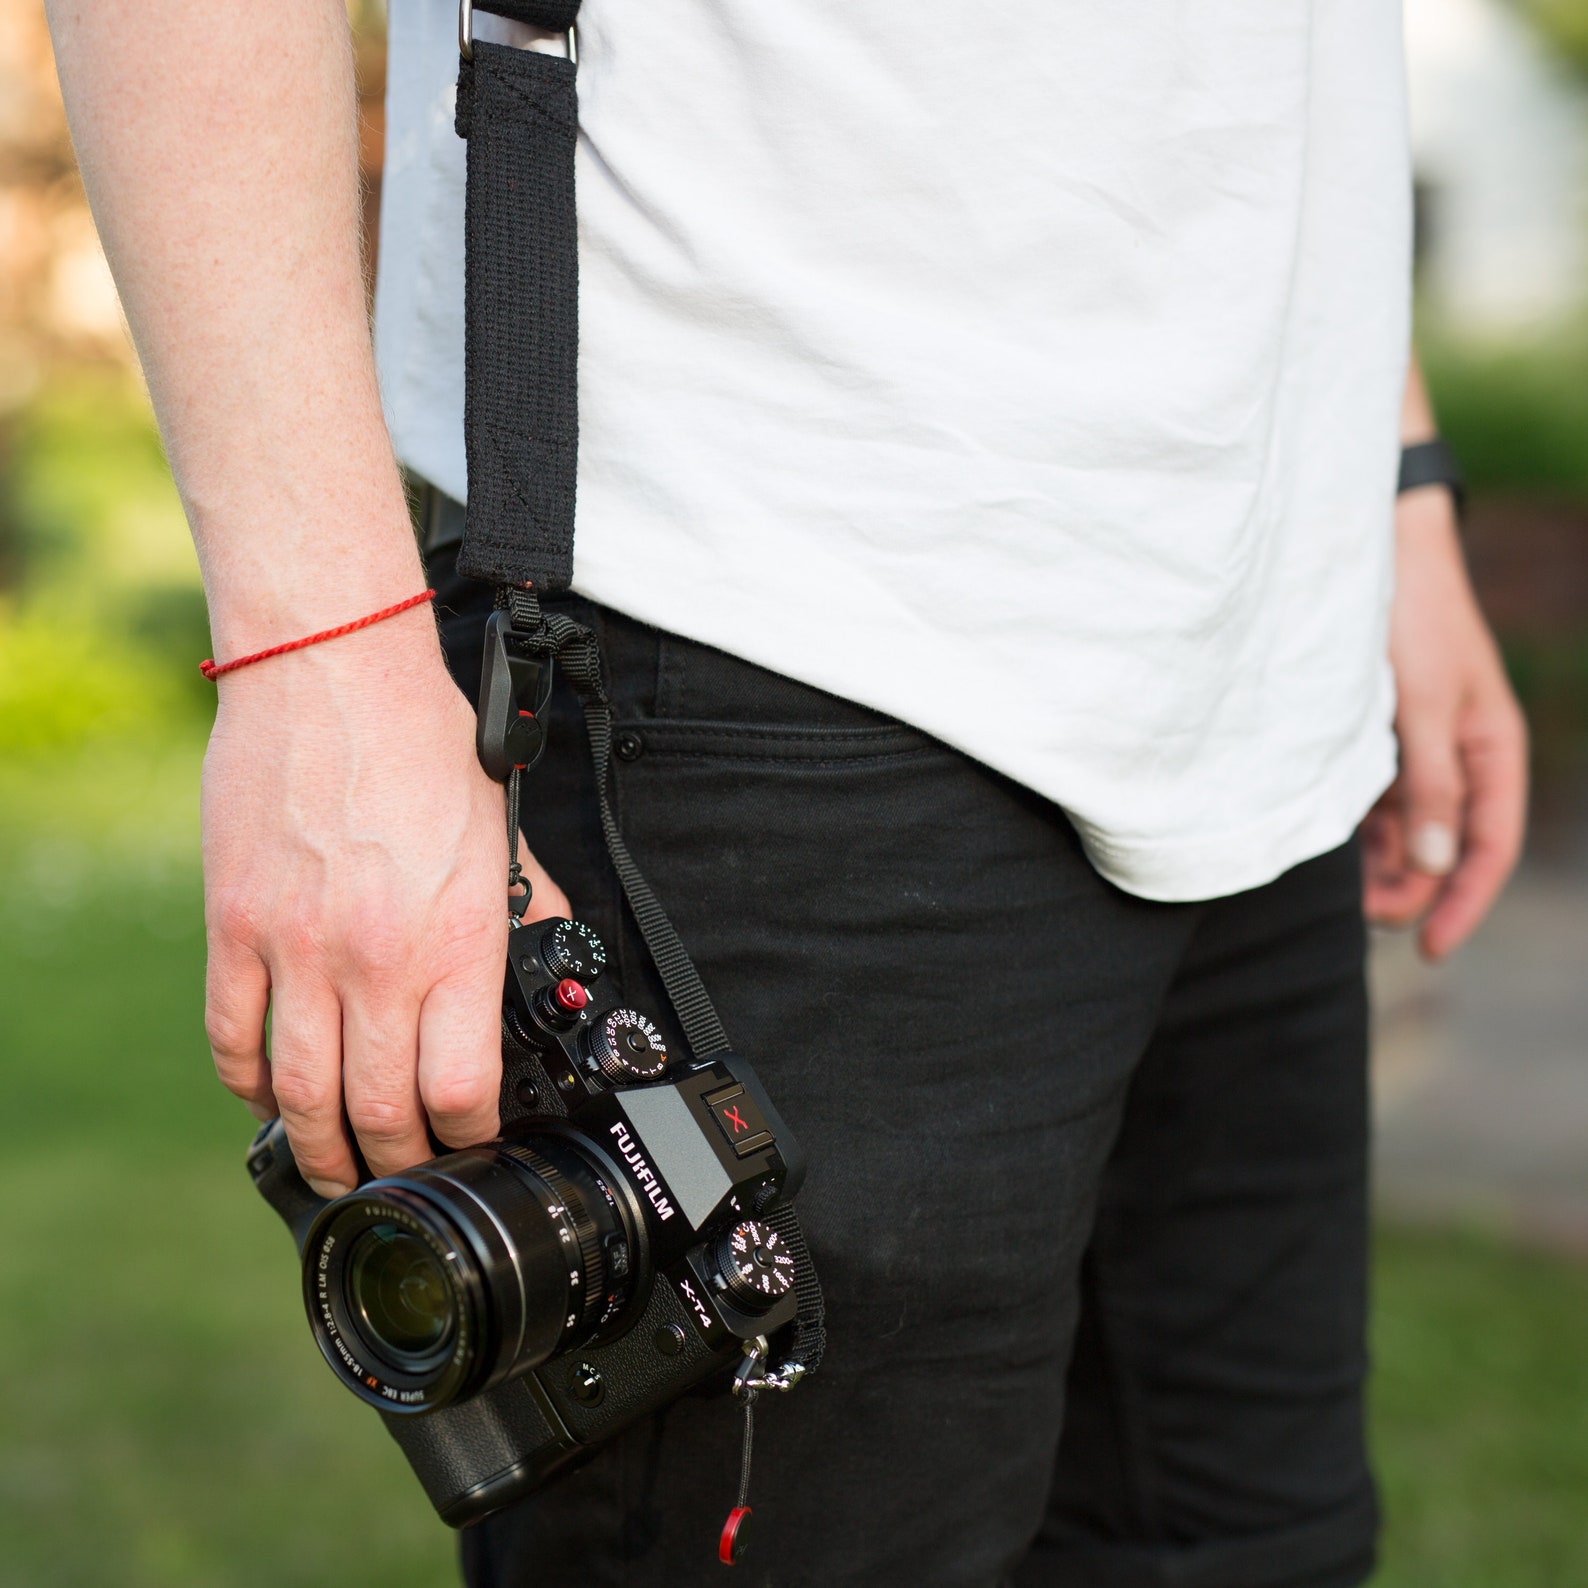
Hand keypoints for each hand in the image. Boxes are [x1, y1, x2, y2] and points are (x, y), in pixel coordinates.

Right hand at [202, 613, 568, 1197]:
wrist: (335, 674)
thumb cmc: (426, 747)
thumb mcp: (502, 837)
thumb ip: (520, 914)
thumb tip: (538, 972)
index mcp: (456, 940)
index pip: (461, 1088)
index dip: (467, 1135)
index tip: (468, 1140)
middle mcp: (376, 958)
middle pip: (378, 1110)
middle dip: (396, 1159)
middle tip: (401, 1170)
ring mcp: (297, 948)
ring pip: (298, 1093)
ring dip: (317, 1146)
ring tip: (334, 1166)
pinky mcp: (236, 925)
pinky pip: (233, 1035)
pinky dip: (249, 1083)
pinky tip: (268, 1096)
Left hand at [1362, 485, 1527, 958]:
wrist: (1375, 550)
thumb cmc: (1413, 620)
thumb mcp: (1425, 706)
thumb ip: (1431, 784)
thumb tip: (1434, 864)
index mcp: (1490, 751)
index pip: (1488, 846)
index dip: (1463, 902)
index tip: (1429, 949)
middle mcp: (1457, 756)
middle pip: (1443, 847)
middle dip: (1411, 889)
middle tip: (1363, 919)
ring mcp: (1416, 748)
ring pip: (1405, 829)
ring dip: (1381, 864)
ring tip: (1342, 893)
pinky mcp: (1376, 736)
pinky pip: (1375, 799)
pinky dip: (1359, 827)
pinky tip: (1330, 846)